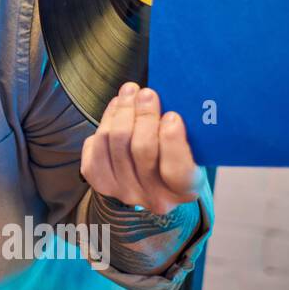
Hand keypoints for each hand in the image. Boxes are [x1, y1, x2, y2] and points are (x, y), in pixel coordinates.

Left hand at [80, 82, 198, 215]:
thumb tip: (174, 100)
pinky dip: (105, 122)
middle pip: (142, 150)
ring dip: (122, 111)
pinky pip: (94, 146)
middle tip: (146, 93)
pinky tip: (116, 107)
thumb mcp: (194, 151)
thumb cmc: (177, 159)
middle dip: (143, 115)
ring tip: (130, 92)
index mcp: (184, 190)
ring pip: (113, 142)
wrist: (151, 183)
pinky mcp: (100, 181)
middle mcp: (153, 197)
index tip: (172, 115)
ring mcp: (123, 191)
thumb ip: (187, 134)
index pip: (177, 171)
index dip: (172, 141)